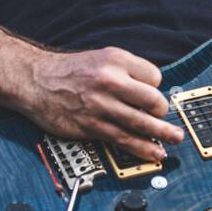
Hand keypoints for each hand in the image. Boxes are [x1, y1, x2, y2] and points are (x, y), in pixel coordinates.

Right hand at [23, 47, 185, 160]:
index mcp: (116, 60)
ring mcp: (101, 105)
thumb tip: (151, 91)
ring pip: (141, 123)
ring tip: (175, 138)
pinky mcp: (92, 126)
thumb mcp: (101, 58)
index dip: (156, 87)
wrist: (36, 80)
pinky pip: (123, 139)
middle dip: (162, 111)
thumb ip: (127, 71)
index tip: (152, 93)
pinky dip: (143, 148)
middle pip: (153, 100)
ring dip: (162, 133)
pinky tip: (154, 152)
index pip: (154, 77)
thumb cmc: (70, 71)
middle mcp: (110, 81)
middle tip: (163, 116)